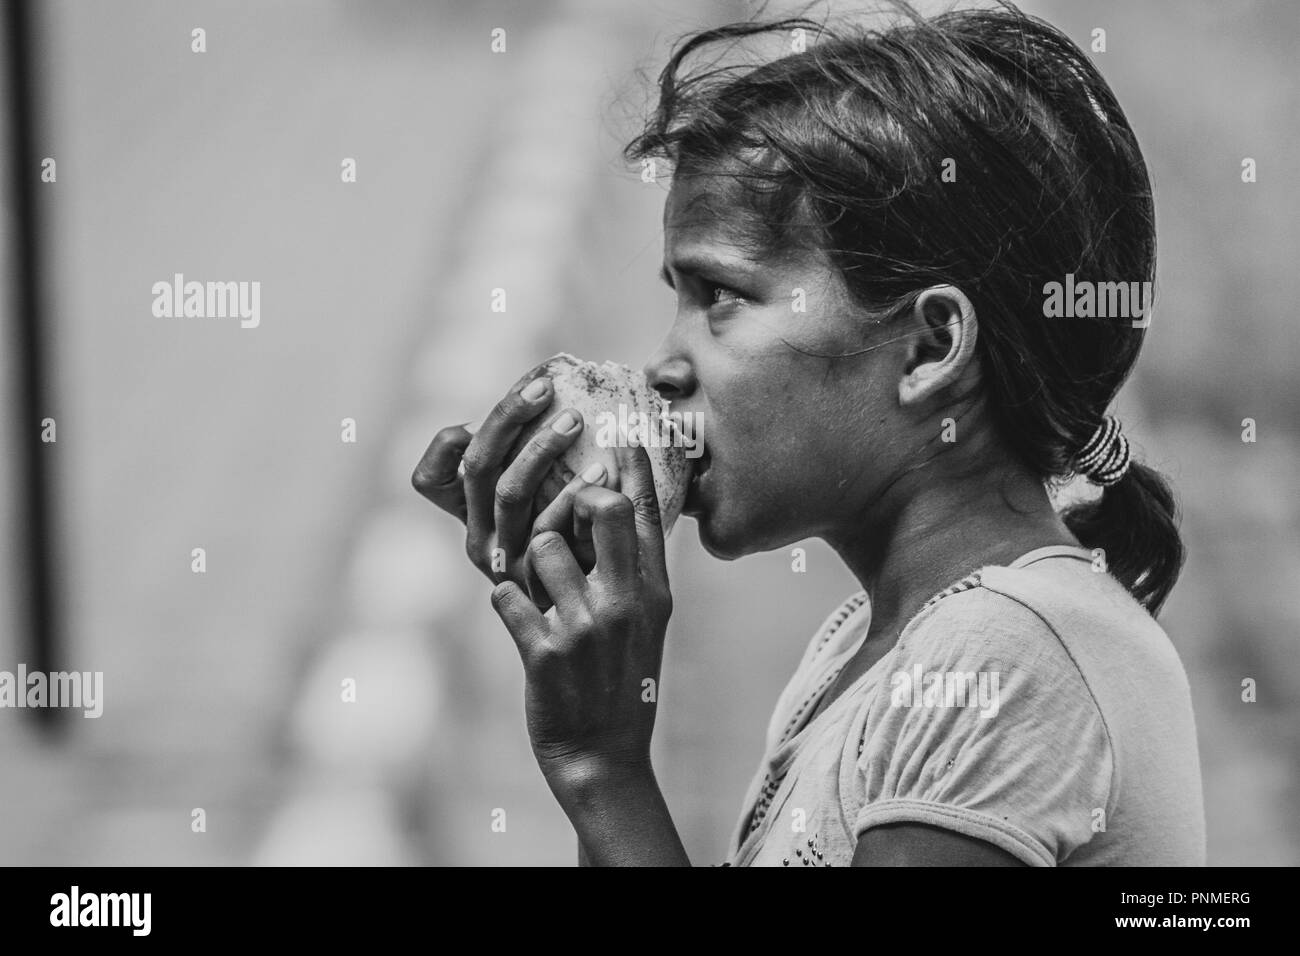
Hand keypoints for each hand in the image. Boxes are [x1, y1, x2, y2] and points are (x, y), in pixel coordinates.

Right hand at [410, 367, 617, 601]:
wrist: (596, 625)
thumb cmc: (575, 548)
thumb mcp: (546, 507)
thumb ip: (535, 468)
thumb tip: (549, 402)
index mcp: (469, 518)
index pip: (430, 478)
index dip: (448, 444)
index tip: (484, 411)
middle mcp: (480, 538)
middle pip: (478, 467)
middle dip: (507, 418)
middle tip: (544, 387)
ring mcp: (509, 559)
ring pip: (509, 492)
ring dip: (540, 448)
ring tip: (574, 418)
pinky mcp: (542, 577)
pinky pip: (550, 526)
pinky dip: (575, 491)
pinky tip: (603, 467)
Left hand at [488, 439, 673, 784]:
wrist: (604, 759)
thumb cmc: (620, 686)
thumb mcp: (645, 627)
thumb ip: (635, 573)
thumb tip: (618, 516)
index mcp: (655, 593)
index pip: (649, 512)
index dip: (636, 464)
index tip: (626, 426)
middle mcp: (626, 602)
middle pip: (603, 508)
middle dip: (575, 501)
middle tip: (565, 515)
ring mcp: (586, 627)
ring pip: (541, 545)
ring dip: (529, 564)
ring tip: (541, 595)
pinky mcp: (545, 653)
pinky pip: (505, 596)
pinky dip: (506, 606)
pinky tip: (522, 626)